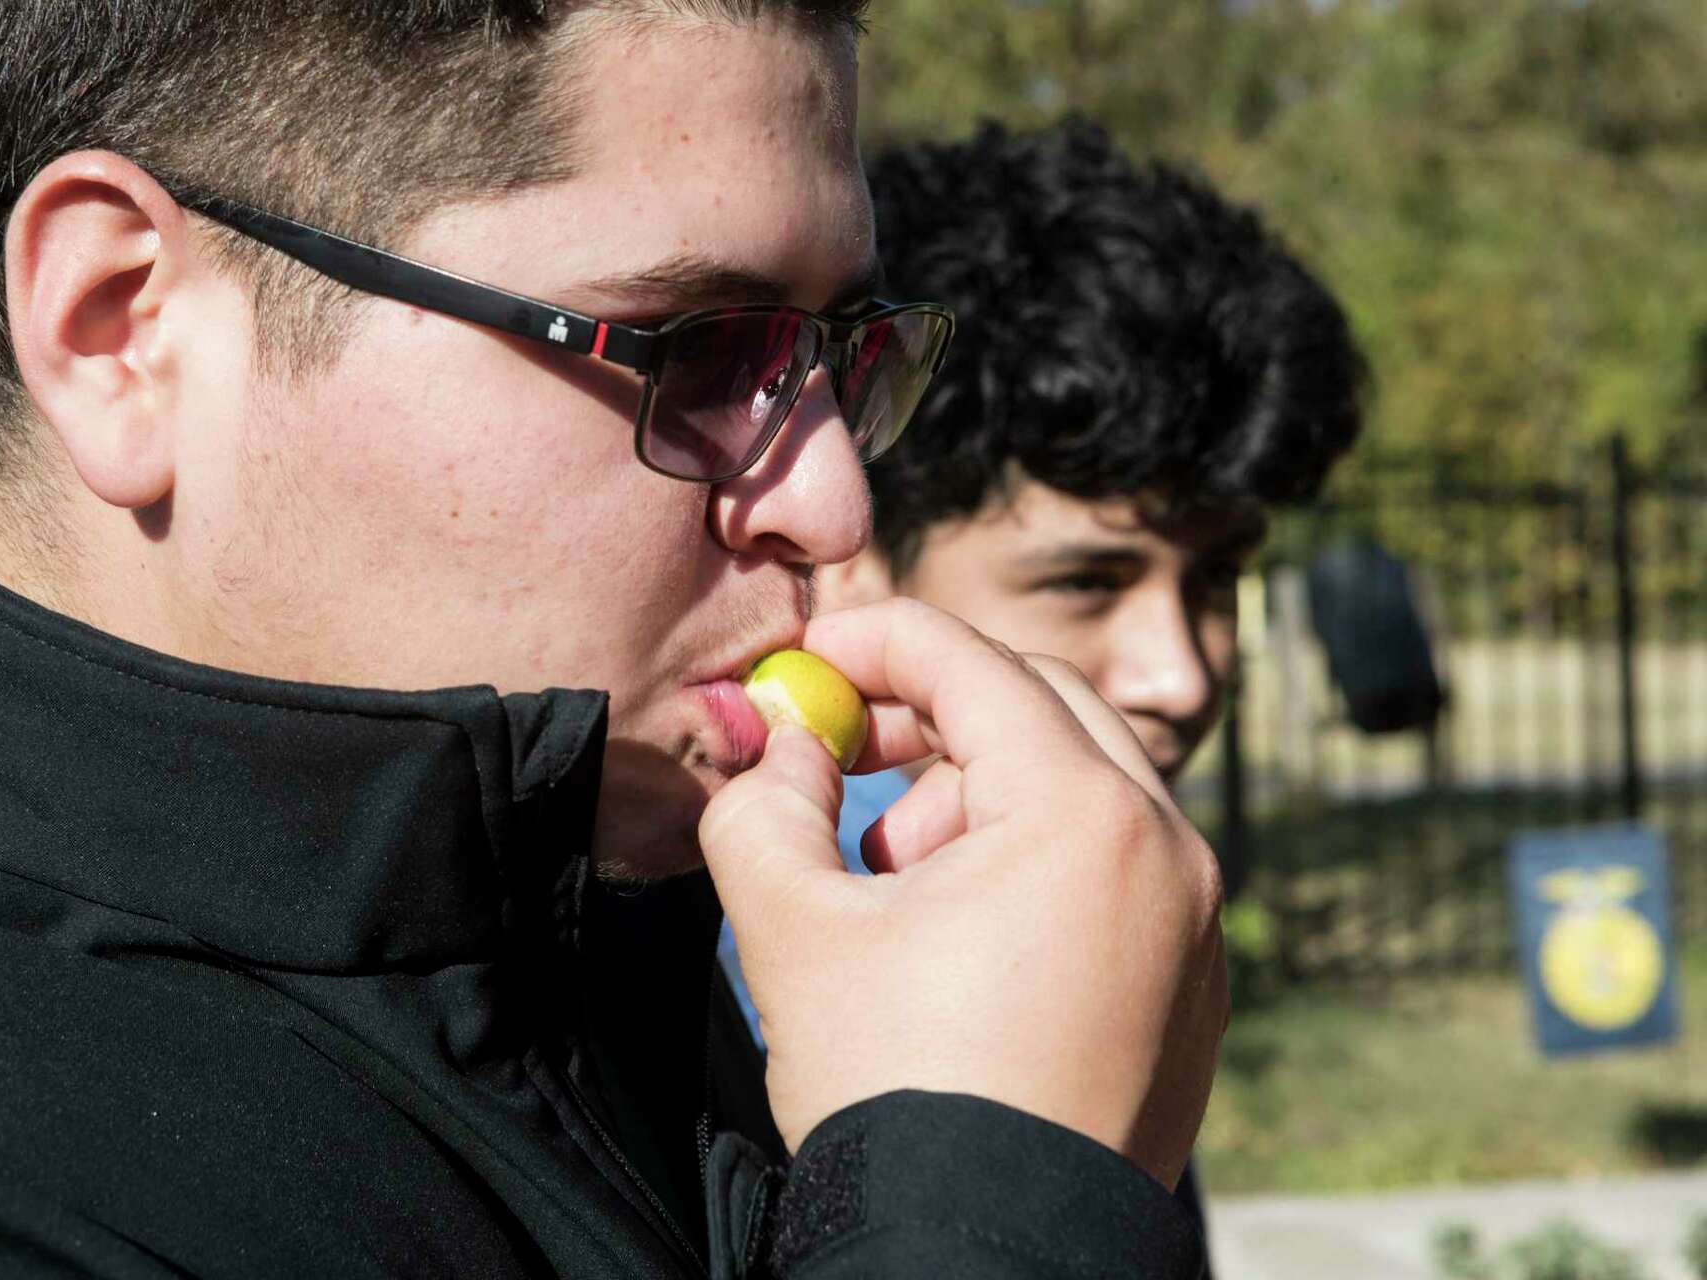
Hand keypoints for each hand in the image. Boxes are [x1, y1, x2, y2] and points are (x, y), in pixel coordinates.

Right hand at [699, 598, 1226, 1190]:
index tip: (809, 661)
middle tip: (843, 757)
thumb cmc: (896, 1091)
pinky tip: (956, 943)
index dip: (874, 643)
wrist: (988, 1262)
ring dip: (976, 803)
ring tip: (890, 889)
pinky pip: (1114, 876)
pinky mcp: (1193, 989)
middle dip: (929, 721)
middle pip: (1041, 709)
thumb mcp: (792, 929)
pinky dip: (1032, 869)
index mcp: (1082, 813)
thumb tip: (782, 749)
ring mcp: (1195, 925)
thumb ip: (764, 805)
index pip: (972, 664)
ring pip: (1079, 793)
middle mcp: (1167, 851)